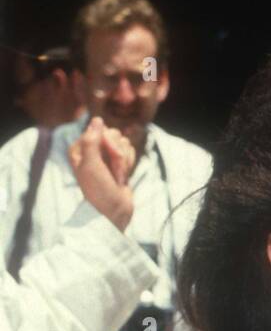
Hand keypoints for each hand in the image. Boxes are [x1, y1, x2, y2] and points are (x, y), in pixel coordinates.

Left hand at [68, 116, 135, 230]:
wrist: (114, 212)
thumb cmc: (99, 191)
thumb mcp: (90, 165)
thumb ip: (92, 140)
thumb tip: (97, 119)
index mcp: (80, 148)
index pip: (99, 130)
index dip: (108, 143)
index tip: (109, 158)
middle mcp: (93, 150)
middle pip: (113, 134)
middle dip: (118, 152)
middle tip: (114, 171)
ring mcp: (106, 156)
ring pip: (123, 142)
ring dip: (124, 160)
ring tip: (117, 176)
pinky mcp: (118, 162)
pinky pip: (129, 151)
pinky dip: (129, 164)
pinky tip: (122, 177)